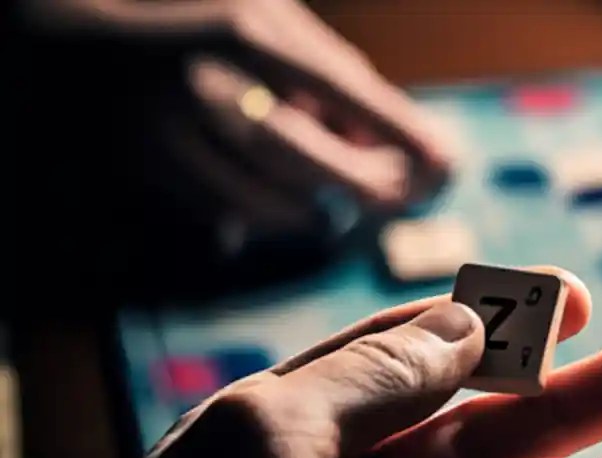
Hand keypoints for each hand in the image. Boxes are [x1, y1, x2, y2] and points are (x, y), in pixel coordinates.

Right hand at [16, 0, 450, 238]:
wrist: (82, 42)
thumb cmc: (205, 29)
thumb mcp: (271, 24)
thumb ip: (332, 77)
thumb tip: (393, 146)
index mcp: (250, 33)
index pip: (347, 92)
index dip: (404, 135)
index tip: (448, 167)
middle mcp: (209, 81)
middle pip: (307, 156)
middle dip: (362, 185)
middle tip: (396, 197)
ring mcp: (171, 128)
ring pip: (267, 196)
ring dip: (314, 209)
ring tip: (331, 201)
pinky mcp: (148, 167)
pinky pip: (225, 213)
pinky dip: (265, 217)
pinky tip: (285, 206)